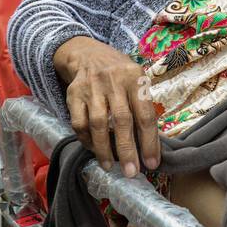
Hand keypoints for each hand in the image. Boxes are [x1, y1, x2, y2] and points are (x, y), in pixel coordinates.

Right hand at [53, 36, 159, 177]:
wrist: (88, 54)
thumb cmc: (120, 74)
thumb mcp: (137, 81)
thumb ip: (144, 107)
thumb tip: (152, 146)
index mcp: (135, 78)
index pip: (145, 114)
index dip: (150, 141)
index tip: (152, 163)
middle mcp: (113, 81)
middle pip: (121, 120)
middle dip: (127, 150)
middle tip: (131, 172)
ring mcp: (91, 87)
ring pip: (98, 123)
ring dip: (105, 149)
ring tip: (111, 166)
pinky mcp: (74, 94)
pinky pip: (79, 123)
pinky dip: (86, 140)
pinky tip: (94, 150)